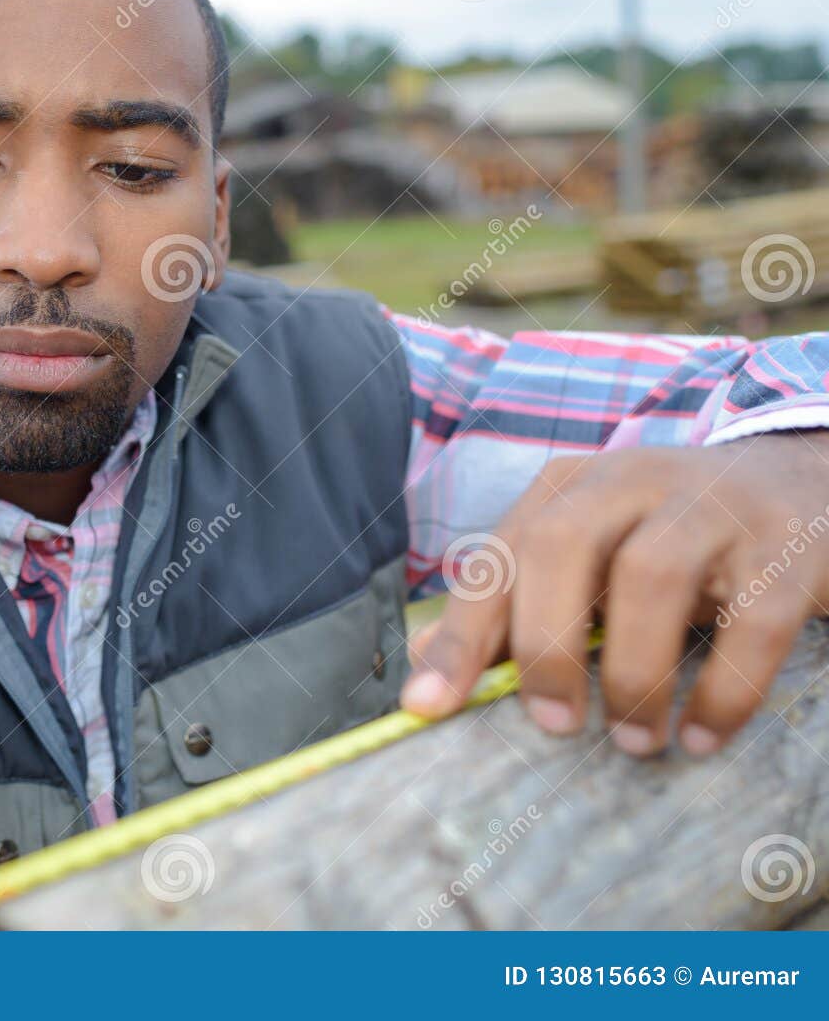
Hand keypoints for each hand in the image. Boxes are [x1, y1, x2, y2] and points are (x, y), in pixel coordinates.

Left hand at [399, 433, 828, 755]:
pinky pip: (751, 622)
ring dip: (632, 672)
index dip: (461, 634)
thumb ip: (512, 605)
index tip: (430, 706)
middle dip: (545, 643)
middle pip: (562, 545)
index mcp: (570, 485)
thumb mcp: (587, 556)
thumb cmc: (667, 535)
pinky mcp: (787, 547)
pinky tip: (699, 735)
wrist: (800, 481)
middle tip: (553, 722)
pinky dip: (722, 690)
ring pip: (651, 576)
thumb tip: (426, 669)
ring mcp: (714, 505)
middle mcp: (633, 479)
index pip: (498, 557)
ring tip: (633, 739)